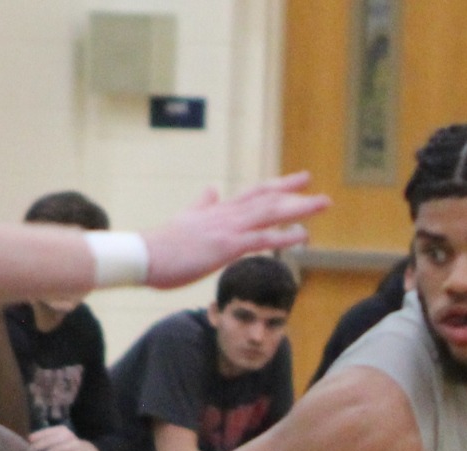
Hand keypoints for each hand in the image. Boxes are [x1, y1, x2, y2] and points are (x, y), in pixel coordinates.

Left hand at [28, 426, 101, 450]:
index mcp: (60, 430)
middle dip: (37, 448)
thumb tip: (26, 444)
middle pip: (49, 441)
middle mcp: (67, 435)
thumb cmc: (69, 447)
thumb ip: (46, 440)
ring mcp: (73, 445)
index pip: (45, 433)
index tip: (26, 445)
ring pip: (55, 450)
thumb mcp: (59, 440)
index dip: (35, 439)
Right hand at [143, 174, 329, 288]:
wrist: (144, 255)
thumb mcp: (186, 217)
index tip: (297, 180)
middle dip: (294, 192)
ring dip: (298, 208)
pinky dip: (285, 236)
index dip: (277, 186)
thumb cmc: (162, 244)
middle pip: (267, 198)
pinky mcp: (226, 246)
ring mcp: (228, 229)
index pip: (254, 193)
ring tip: (322, 204)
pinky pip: (262, 239)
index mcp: (218, 210)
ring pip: (269, 213)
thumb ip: (202, 204)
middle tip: (317, 187)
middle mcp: (227, 214)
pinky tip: (304, 234)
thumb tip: (211, 189)